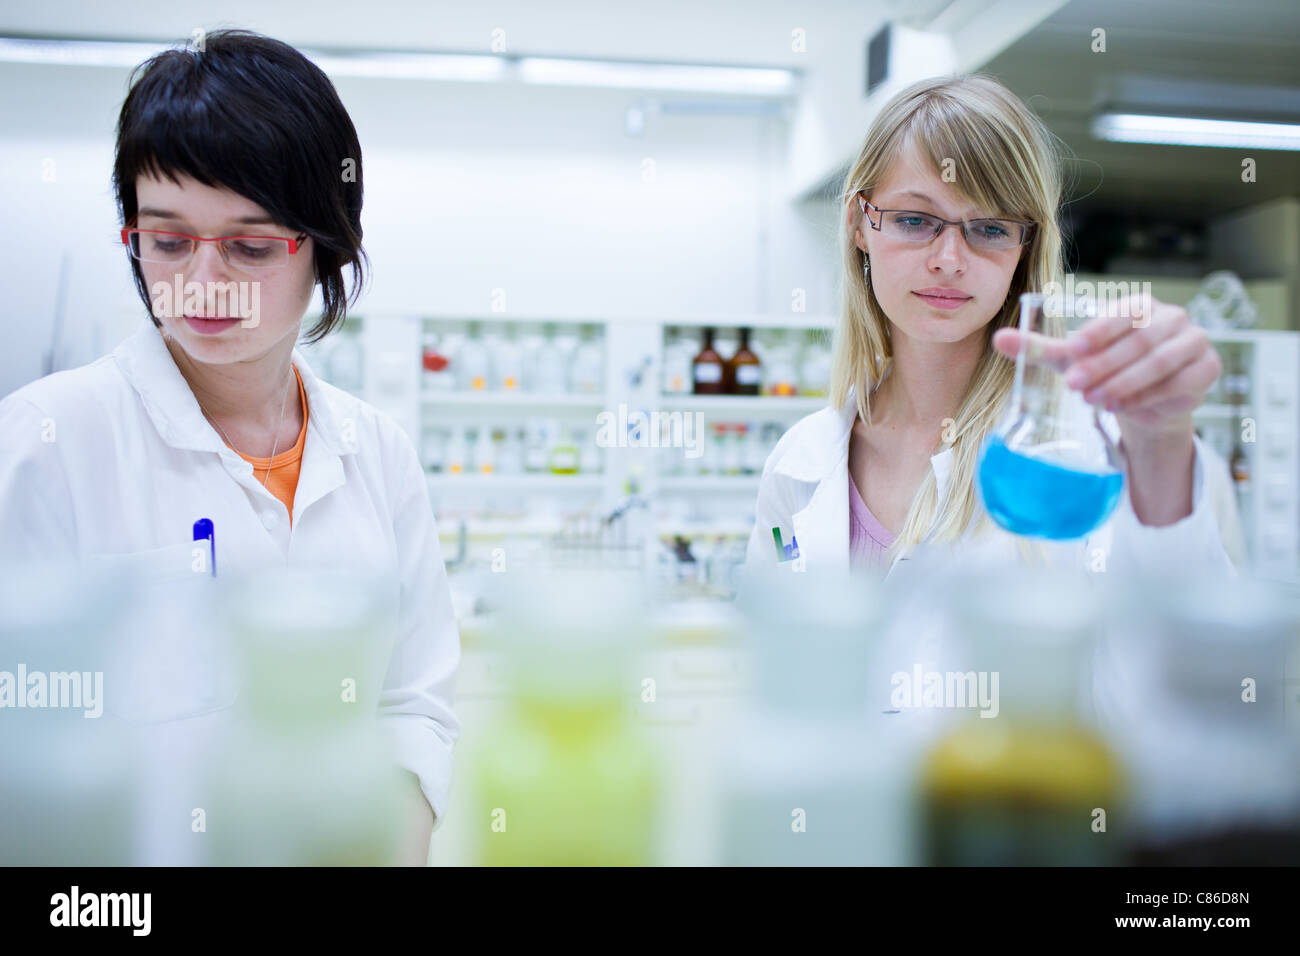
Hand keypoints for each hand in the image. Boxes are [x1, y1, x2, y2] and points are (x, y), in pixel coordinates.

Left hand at [991, 293, 1219, 438]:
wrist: (1146, 401)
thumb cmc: (1106, 369)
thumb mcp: (1072, 360)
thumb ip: (1039, 349)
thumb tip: (999, 339)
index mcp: (1140, 306)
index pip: (1122, 313)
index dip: (1099, 331)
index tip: (1073, 350)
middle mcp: (1172, 318)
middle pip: (1139, 340)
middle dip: (1105, 364)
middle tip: (1075, 386)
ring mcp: (1194, 341)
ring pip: (1159, 361)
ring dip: (1124, 382)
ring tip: (1094, 401)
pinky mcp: (1206, 368)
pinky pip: (1179, 382)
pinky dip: (1148, 397)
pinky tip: (1122, 408)